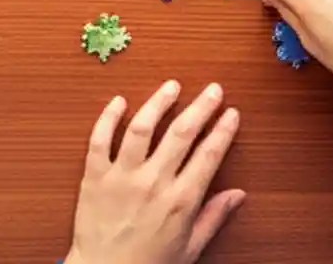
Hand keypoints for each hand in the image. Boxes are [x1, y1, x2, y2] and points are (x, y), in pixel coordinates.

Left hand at [65, 81, 244, 263]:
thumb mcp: (190, 248)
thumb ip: (213, 217)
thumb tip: (238, 195)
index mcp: (180, 201)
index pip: (208, 155)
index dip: (222, 130)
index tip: (231, 112)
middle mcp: (153, 183)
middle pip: (181, 134)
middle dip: (200, 107)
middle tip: (212, 89)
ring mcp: (121, 176)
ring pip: (141, 128)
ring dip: (158, 103)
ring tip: (171, 86)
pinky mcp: (94, 176)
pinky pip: (99, 139)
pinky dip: (108, 117)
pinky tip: (120, 101)